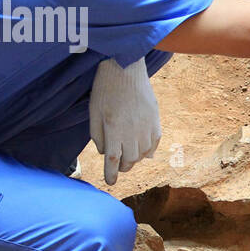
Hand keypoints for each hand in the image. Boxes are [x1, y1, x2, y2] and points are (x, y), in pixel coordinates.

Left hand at [89, 57, 161, 185]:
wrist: (126, 67)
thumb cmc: (105, 88)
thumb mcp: (93, 112)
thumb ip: (97, 135)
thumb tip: (104, 152)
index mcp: (113, 129)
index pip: (112, 160)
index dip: (111, 174)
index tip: (110, 182)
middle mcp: (132, 131)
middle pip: (130, 160)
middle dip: (123, 167)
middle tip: (118, 166)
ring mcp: (146, 126)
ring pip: (143, 154)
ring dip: (135, 160)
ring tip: (129, 158)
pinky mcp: (155, 120)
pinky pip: (154, 143)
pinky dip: (149, 151)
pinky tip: (144, 151)